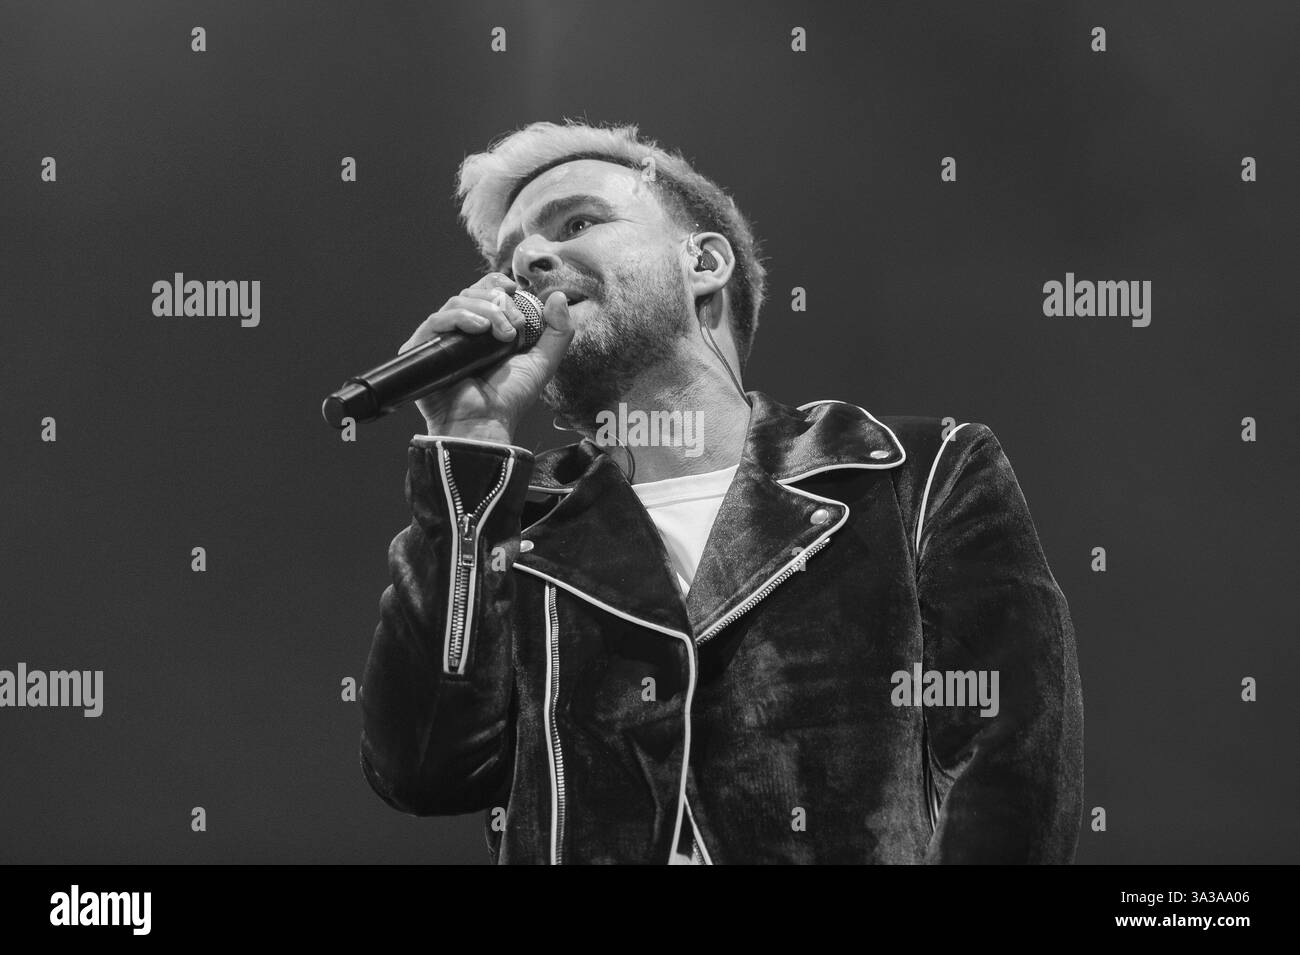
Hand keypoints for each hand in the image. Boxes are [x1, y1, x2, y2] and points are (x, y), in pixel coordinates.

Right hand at [400, 273, 573, 443]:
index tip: (515, 290)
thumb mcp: (543, 361)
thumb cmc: (509, 399)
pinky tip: (478, 329)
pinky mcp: (423, 348)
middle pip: (472, 293)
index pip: (485, 291)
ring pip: (457, 302)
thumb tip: (558, 296)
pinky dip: (460, 317)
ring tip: (501, 333)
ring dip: (485, 310)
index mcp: (485, 330)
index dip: (498, 285)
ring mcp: (441, 339)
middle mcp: (461, 331)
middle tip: (514, 329)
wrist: (485, 423)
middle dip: (498, 303)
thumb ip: (559, 331)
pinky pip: (437, 320)